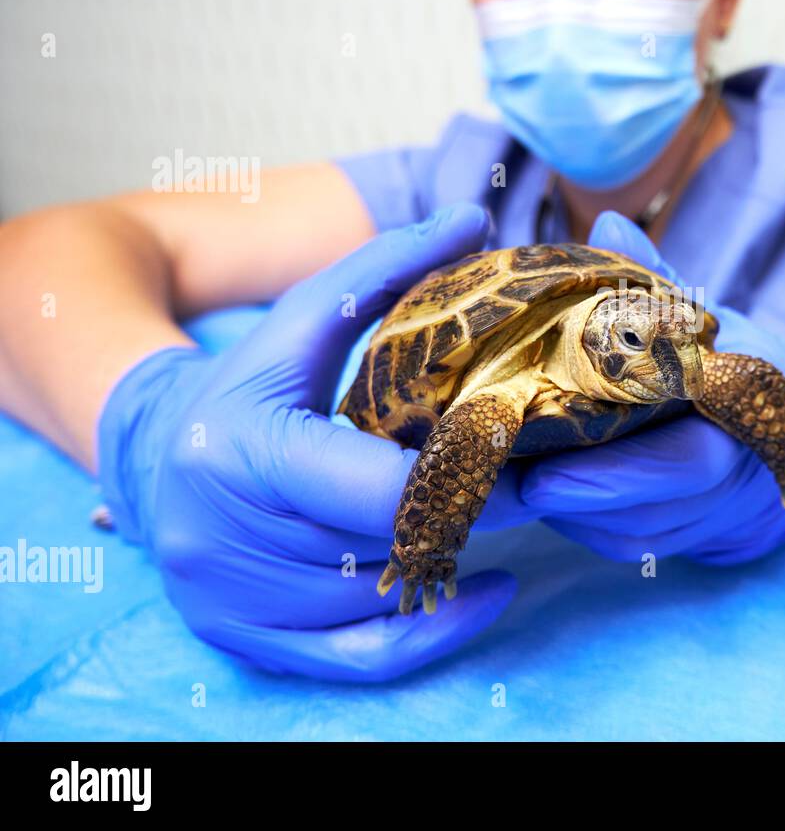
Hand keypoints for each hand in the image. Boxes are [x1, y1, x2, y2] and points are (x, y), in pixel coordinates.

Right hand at [96, 205, 515, 681]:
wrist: (157, 456)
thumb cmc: (244, 382)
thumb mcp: (303, 317)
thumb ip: (386, 266)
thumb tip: (474, 216)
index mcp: (244, 451)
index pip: (384, 489)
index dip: (468, 475)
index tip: (525, 447)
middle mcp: (229, 538)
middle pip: (391, 543)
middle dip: (474, 511)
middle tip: (536, 478)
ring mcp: (234, 599)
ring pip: (384, 598)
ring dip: (453, 558)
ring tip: (504, 518)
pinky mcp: (247, 637)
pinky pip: (363, 658)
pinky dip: (434, 634)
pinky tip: (489, 594)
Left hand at [516, 212, 784, 564]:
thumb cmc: (738, 361)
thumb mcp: (708, 318)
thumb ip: (658, 280)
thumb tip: (611, 223)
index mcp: (736, 424)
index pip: (681, 466)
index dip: (616, 478)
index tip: (547, 478)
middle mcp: (723, 484)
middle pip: (638, 515)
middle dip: (566, 501)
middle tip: (496, 480)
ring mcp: (701, 517)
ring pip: (623, 534)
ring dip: (563, 513)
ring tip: (501, 478)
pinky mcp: (678, 537)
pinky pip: (620, 541)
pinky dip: (576, 522)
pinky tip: (535, 488)